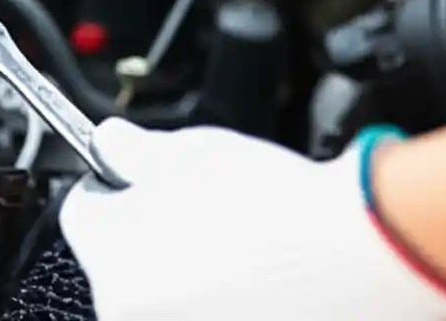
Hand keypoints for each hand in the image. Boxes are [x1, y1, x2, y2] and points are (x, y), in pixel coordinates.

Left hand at [60, 119, 445, 320]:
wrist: (363, 256)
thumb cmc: (277, 205)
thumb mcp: (191, 151)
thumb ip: (132, 148)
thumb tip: (108, 141)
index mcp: (108, 254)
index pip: (83, 210)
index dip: (112, 185)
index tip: (135, 177)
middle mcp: (125, 310)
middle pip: (118, 257)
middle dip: (147, 230)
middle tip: (199, 207)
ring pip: (158, 291)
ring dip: (180, 268)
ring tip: (235, 242)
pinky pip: (196, 312)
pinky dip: (214, 298)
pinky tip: (251, 274)